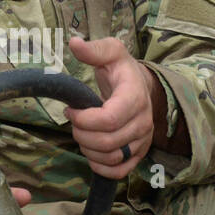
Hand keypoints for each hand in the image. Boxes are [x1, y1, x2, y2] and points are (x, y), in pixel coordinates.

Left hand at [63, 36, 154, 178]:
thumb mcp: (110, 53)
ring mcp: (143, 140)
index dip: (84, 120)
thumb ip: (94, 49)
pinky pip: (120, 172)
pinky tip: (91, 154)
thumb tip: (74, 43)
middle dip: (82, 134)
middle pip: (107, 141)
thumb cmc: (122, 70)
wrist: (142, 88)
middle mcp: (143, 121)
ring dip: (89, 150)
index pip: (109, 119)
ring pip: (112, 158)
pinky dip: (102, 168)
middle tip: (74, 122)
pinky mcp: (139, 154)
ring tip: (82, 134)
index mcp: (135, 97)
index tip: (71, 111)